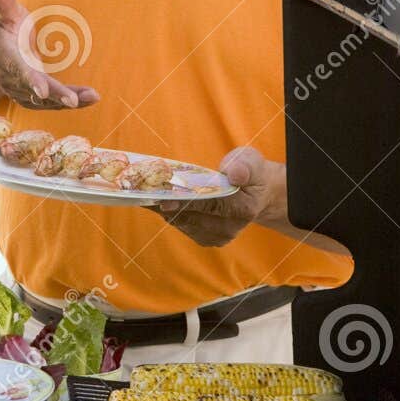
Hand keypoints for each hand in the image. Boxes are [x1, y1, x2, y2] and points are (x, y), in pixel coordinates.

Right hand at [0, 0, 98, 111]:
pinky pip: (55, 104)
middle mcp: (14, 80)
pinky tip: (91, 99)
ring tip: (93, 96)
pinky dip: (74, 102)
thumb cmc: (7, 32)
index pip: (19, 70)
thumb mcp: (5, 16)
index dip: (30, 80)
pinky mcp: (36, 100)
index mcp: (7, 59)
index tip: (42, 90)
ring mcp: (25, 93)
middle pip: (36, 91)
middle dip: (55, 95)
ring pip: (48, 101)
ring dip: (70, 100)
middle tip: (73, 101)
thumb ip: (4, 2)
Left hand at [155, 147, 285, 247]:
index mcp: (243, 208)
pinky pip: (182, 226)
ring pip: (182, 222)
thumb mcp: (251, 161)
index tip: (163, 199)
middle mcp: (229, 228)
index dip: (186, 202)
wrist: (255, 193)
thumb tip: (234, 174)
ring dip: (164, 208)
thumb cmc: (249, 172)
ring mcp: (217, 236)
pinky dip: (169, 213)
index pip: (210, 205)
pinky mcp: (207, 239)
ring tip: (148, 193)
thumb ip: (244, 165)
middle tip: (144, 191)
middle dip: (167, 203)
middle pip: (191, 216)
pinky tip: (159, 200)